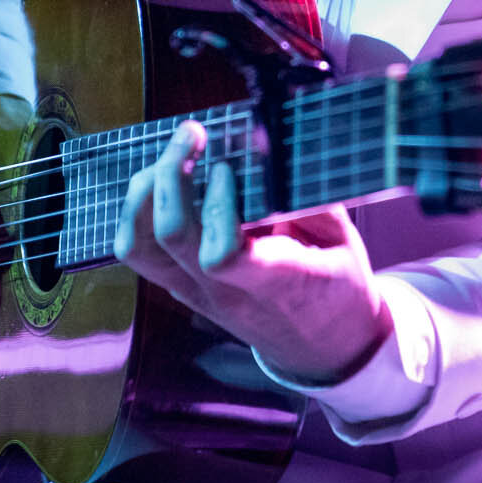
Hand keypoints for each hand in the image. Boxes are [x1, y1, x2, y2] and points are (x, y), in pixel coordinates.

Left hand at [114, 120, 390, 382]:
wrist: (321, 349)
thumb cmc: (336, 288)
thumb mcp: (344, 242)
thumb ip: (310, 198)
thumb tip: (279, 145)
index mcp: (274, 283)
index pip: (221, 254)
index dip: (217, 204)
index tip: (229, 165)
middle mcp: (224, 293)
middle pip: (168, 237)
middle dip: (172, 173)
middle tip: (192, 134)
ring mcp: (195, 294)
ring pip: (138, 246)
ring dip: (145, 193)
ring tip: (171, 158)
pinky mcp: (179, 287)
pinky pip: (140, 250)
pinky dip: (140, 209)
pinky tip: (165, 181)